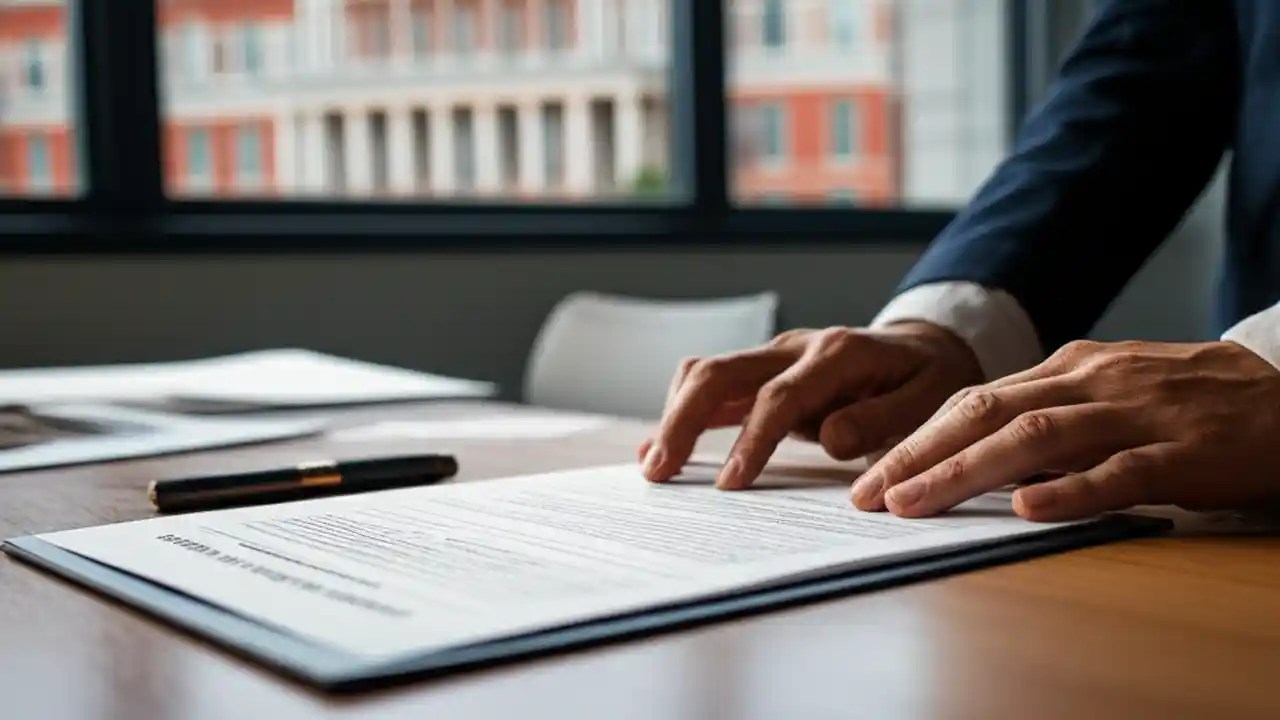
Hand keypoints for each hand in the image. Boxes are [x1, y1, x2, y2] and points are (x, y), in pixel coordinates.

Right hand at [638, 322, 983, 488]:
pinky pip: (712, 385)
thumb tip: (829, 440)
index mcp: (837, 354)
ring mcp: (773, 356)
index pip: (779, 396)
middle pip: (721, 373)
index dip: (750, 440)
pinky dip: (682, 413)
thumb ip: (883, 419)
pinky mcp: (761, 371)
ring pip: (706, 373)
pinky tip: (659, 449)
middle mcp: (795, 347)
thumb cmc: (926, 379)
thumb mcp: (930, 400)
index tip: (728, 484)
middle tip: (659, 471)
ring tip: (654, 465)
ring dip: (674, 416)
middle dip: (683, 421)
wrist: (922, 347)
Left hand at [851, 340, 1279, 520]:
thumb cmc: (1187, 401)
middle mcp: (1091, 382)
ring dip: (966, 471)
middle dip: (919, 455)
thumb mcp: (1107, 393)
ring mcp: (1136, 414)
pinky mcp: (1185, 451)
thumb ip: (1048, 414)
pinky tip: (1025, 509)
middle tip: (869, 496)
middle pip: (986, 414)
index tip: (870, 476)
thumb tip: (975, 454)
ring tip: (915, 502)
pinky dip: (1069, 490)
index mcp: (1069, 369)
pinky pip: (1120, 471)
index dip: (916, 438)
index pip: (973, 402)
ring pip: (1035, 437)